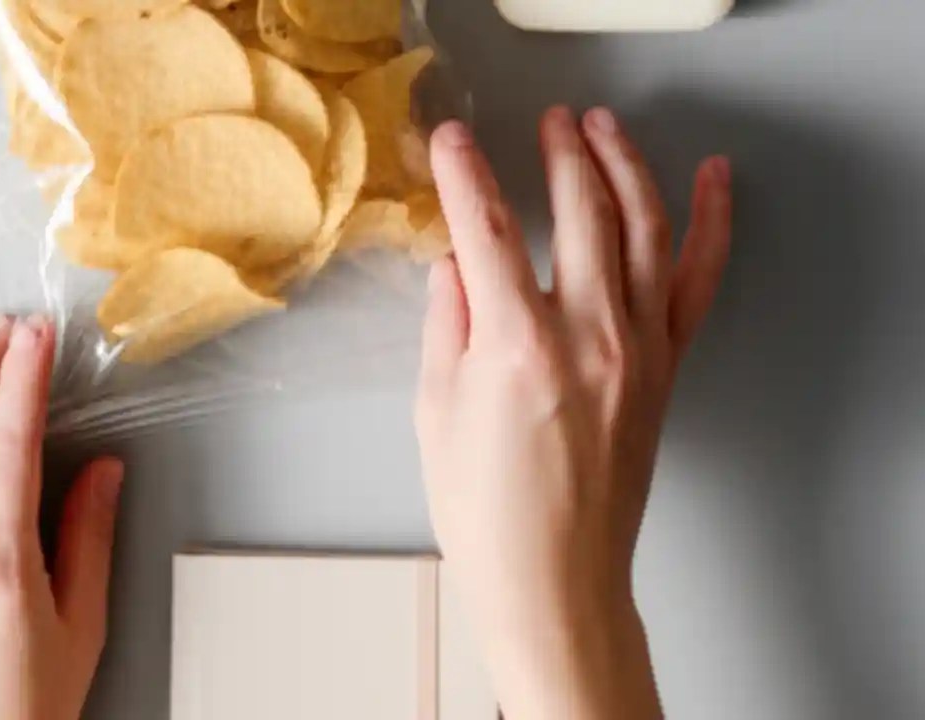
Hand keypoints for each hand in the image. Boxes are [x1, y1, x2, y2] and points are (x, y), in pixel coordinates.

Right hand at [416, 107, 731, 718]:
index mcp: (517, 348)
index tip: (454, 142)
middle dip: (561, 153)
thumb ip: (447, 325)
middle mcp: (587, 338)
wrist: (555, 579)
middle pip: (582, 213)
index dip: (467, 176)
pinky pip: (696, 282)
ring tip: (604, 130)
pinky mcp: (664, 368)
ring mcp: (637, 350)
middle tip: (545, 124)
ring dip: (626, 167)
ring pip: (645, 230)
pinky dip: (710, 225)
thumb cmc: (489, 513)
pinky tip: (711, 184)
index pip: (489, 232)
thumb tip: (455, 267)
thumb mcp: (437, 413)